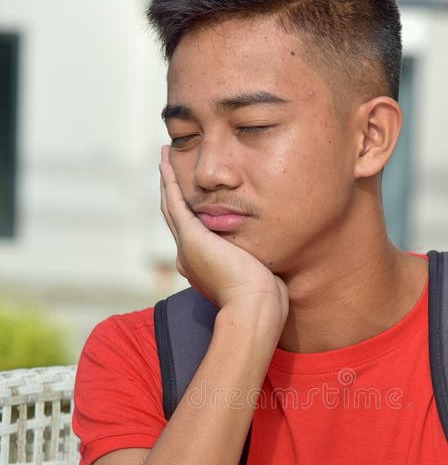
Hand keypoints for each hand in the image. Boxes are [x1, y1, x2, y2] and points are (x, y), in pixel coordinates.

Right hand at [159, 146, 287, 325]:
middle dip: (171, 191)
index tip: (191, 192)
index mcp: (203, 265)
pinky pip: (175, 203)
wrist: (254, 306)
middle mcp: (189, 256)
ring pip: (171, 207)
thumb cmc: (265, 297)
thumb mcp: (258, 272)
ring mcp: (188, 247)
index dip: (189, 209)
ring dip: (166, 180)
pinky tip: (166, 163)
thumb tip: (265, 254)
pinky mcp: (192, 238)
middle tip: (166, 165)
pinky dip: (168, 182)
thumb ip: (255, 259)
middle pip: (176, 216)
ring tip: (164, 158)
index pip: (192, 231)